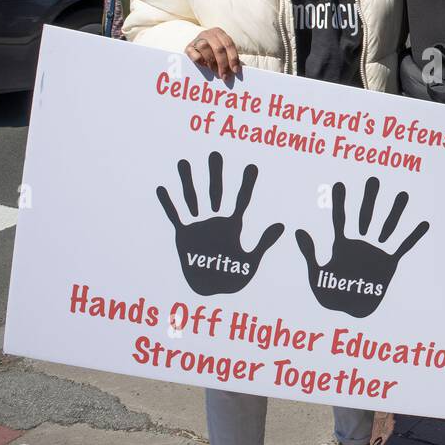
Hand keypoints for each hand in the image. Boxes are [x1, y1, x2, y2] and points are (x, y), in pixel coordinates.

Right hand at [156, 152, 283, 296]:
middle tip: (215, 154)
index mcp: (233, 225)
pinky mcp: (183, 236)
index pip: (242, 199)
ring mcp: (198, 226)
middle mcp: (215, 220)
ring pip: (192, 198)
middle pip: (215, 192)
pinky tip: (162, 189)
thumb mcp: (250, 260)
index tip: (252, 166)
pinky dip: (169, 204)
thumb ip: (264, 242)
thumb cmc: (232, 277)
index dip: (247, 184)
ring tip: (183, 162)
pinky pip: (175, 216)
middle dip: (215, 174)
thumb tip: (282, 225)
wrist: (211, 290)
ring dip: (187, 181)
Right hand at [186, 27, 241, 81]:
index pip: (228, 44)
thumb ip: (229, 58)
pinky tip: (204, 66)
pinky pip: (195, 55)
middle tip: (225, 76)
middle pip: (218, 47)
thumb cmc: (213, 53)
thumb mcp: (223, 53)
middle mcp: (208, 34)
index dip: (233, 58)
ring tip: (214, 71)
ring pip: (204, 47)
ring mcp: (197, 39)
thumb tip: (236, 70)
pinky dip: (201, 62)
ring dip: (212, 62)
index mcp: (219, 33)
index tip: (235, 70)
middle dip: (223, 64)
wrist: (195, 52)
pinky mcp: (188, 48)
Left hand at [295, 178, 428, 317]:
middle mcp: (360, 243)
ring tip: (402, 194)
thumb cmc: (332, 296)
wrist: (351, 311)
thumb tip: (298, 231)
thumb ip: (310, 253)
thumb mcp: (317, 275)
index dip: (339, 202)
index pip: (340, 218)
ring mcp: (376, 251)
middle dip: (369, 198)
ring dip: (395, 211)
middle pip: (365, 216)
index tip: (339, 184)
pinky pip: (403, 247)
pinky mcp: (390, 263)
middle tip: (373, 180)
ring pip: (387, 226)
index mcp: (341, 244)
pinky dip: (413, 236)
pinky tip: (423, 223)